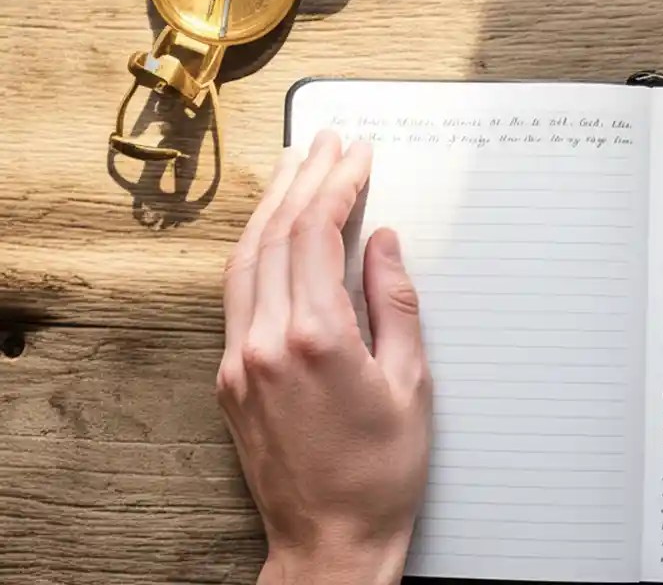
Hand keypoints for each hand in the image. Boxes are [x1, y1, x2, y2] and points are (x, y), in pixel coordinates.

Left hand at [218, 132, 431, 584]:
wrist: (331, 540)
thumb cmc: (381, 473)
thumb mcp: (411, 383)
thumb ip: (394, 302)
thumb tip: (381, 243)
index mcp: (314, 340)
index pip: (315, 235)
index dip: (336, 185)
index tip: (355, 154)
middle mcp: (264, 343)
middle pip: (274, 236)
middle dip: (302, 180)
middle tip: (326, 142)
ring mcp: (238, 361)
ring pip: (245, 261)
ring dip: (272, 209)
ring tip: (297, 170)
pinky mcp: (229, 379)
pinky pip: (237, 296)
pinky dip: (256, 252)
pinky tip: (273, 234)